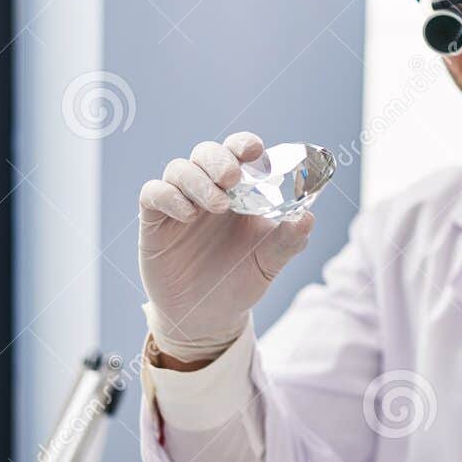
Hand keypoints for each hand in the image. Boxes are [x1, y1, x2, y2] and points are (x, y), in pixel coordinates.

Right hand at [138, 131, 312, 363]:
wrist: (208, 317)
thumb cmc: (240, 280)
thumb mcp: (269, 263)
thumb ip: (288, 241)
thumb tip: (308, 218)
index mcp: (239, 191)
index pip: (239, 152)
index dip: (244, 144)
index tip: (254, 151)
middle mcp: (208, 190)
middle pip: (206, 152)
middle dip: (219, 158)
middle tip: (233, 177)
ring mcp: (180, 203)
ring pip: (179, 168)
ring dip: (198, 180)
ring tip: (218, 206)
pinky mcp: (155, 221)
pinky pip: (153, 193)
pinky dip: (169, 196)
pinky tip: (188, 215)